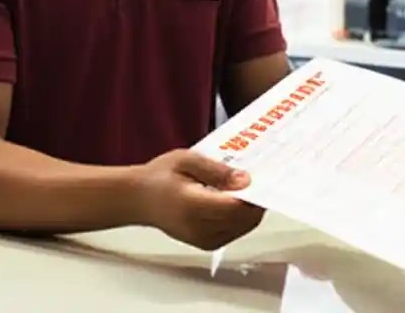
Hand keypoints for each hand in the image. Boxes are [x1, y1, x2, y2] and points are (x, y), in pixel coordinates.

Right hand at [133, 150, 264, 249]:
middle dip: (256, 201)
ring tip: (246, 188)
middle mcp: (200, 228)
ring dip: (250, 210)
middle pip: (245, 220)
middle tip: (260, 179)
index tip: (265, 177)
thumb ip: (217, 171)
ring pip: (243, 227)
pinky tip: (235, 201)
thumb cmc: (160, 176)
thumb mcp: (188, 160)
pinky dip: (241, 218)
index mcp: (194, 206)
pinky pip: (234, 232)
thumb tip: (246, 180)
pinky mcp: (205, 243)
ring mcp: (203, 239)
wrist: (139, 199)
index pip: (237, 207)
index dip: (256, 194)